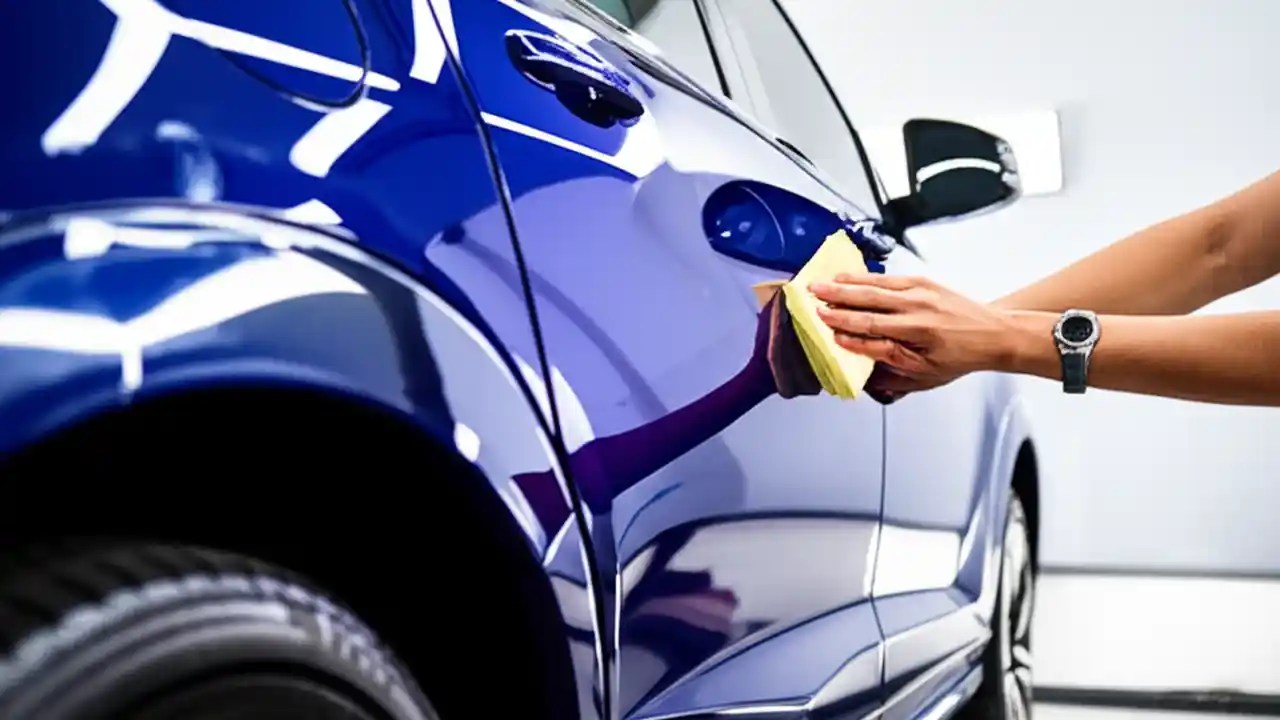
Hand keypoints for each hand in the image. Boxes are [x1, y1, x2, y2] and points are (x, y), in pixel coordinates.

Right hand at [809, 274, 1020, 393]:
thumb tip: (859, 354)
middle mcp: (919, 308)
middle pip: (870, 301)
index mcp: (920, 332)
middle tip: (812, 298)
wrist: (992, 333)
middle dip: (838, 300)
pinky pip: (887, 279)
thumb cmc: (959, 357)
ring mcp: (921, 291)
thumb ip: (891, 365)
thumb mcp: (925, 374)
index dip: (847, 328)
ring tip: (822, 284)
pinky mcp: (922, 281)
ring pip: (875, 286)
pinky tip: (847, 277)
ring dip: (846, 285)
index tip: (827, 329)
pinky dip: (864, 278)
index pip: (874, 330)